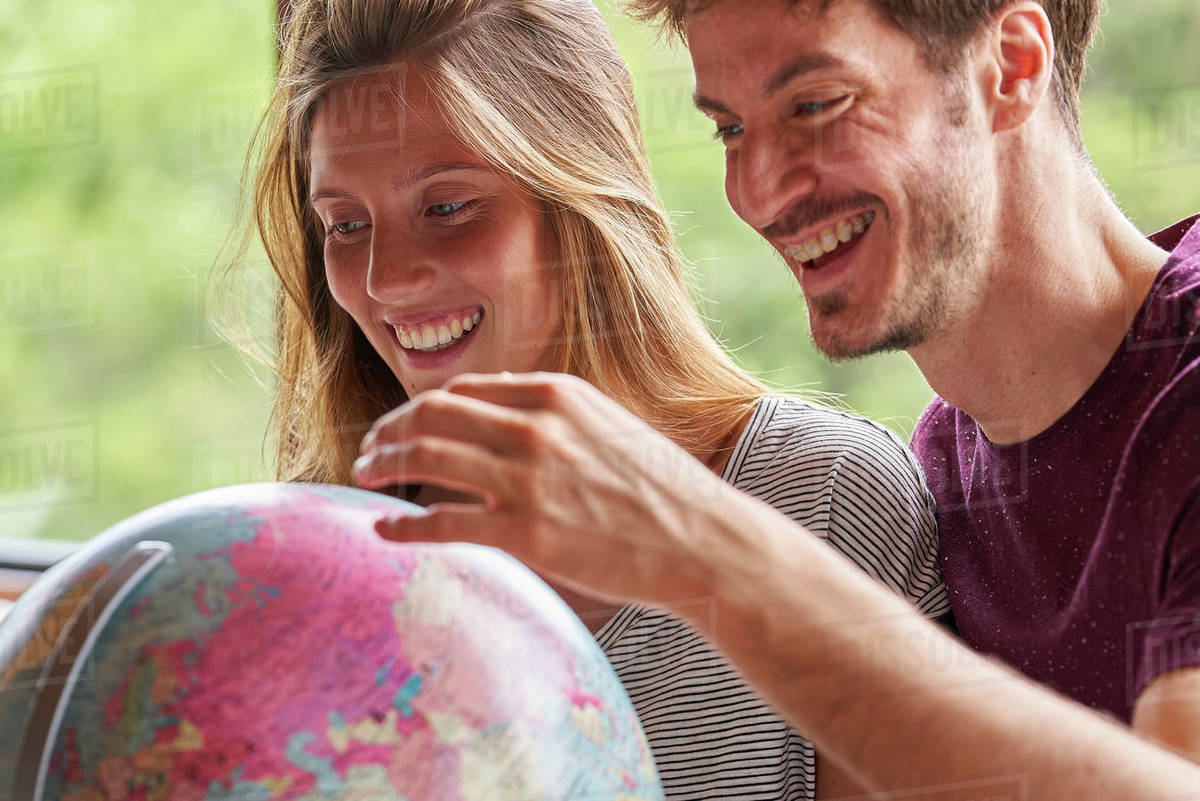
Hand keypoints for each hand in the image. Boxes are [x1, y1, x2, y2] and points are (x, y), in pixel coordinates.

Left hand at [353, 372, 760, 608]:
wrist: (703, 542)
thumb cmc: (660, 490)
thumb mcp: (608, 427)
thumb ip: (553, 419)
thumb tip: (496, 427)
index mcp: (557, 394)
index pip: (463, 390)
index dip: (419, 408)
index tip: (400, 426)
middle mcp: (536, 427)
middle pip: (432, 414)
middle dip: (388, 430)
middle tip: (368, 453)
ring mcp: (528, 479)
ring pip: (426, 457)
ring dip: (382, 465)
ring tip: (364, 477)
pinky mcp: (524, 533)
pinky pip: (440, 521)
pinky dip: (402, 524)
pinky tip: (384, 528)